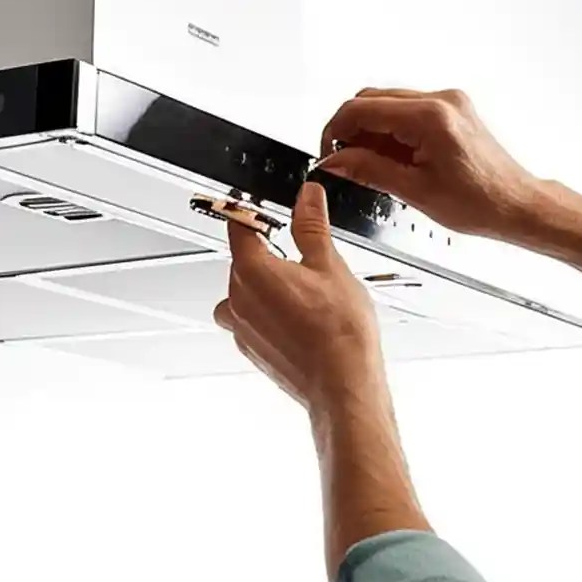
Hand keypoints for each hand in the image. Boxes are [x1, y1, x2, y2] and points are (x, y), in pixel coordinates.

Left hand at [213, 183, 387, 415]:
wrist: (342, 384)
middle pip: (241, 261)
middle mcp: (238, 299)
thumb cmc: (338, 331)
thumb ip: (312, 226)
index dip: (253, 214)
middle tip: (300, 255)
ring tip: (303, 291)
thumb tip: (307, 197)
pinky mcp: (251, 350)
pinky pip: (250, 321)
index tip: (266, 211)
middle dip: (267, 253)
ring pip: (244, 292)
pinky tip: (299, 318)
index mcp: (252, 270)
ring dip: (266, 286)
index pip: (239, 227)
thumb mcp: (330, 265)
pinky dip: (268, 314)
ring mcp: (242, 327)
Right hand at [319, 88, 547, 240]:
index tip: (328, 153)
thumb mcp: (414, 191)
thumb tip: (336, 161)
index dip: (335, 131)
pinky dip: (391, 130)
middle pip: (371, 99)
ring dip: (371, 130)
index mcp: (430, 117)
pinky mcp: (451, 109)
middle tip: (345, 161)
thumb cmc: (480, 202)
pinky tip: (395, 158)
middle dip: (351, 129)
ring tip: (374, 165)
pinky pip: (406, 109)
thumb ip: (368, 170)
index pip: (361, 108)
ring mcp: (448, 102)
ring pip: (387, 102)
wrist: (516, 204)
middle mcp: (441, 100)